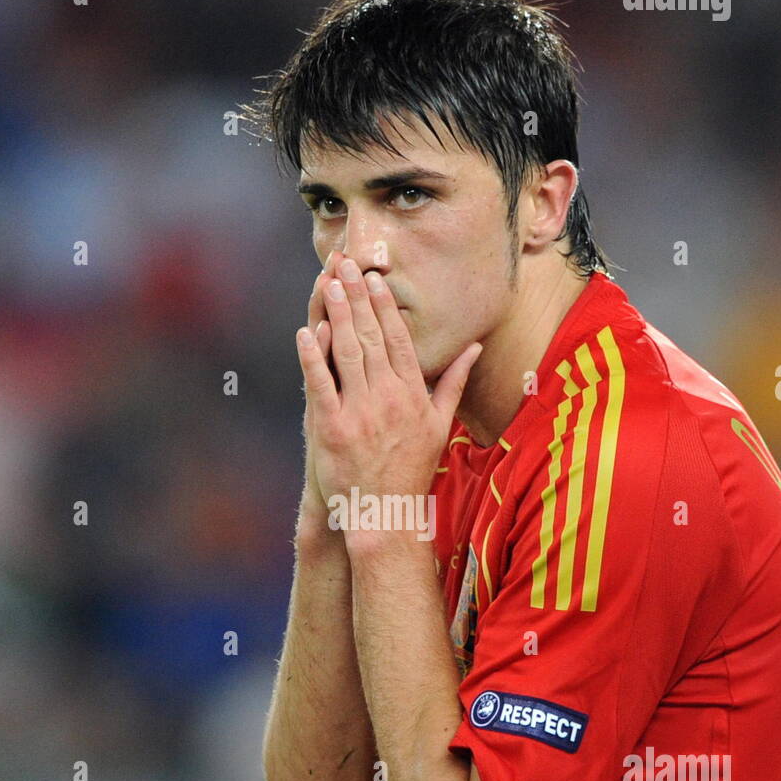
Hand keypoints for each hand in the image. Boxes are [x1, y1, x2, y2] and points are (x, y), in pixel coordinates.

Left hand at [295, 256, 481, 532]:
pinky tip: (306, 331)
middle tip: (345, 266)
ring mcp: (360, 413)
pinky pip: (321, 385)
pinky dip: (312, 357)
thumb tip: (474, 349)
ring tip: (327, 284)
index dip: (385, 307)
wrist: (385, 515)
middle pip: (372, 338)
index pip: (399, 340)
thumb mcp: (441, 426)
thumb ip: (453, 383)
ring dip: (336, 315)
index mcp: (414, 395)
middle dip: (356, 298)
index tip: (374, 279)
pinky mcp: (332, 429)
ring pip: (347, 353)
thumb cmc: (412, 470)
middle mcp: (389, 399)